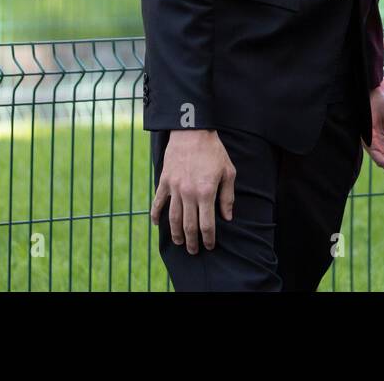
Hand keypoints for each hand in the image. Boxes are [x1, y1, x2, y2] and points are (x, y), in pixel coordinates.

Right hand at [149, 129, 236, 253]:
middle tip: (194, 250)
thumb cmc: (214, 152)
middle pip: (188, 225)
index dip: (208, 238)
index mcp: (206, 193)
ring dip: (175, 233)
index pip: (206, 224)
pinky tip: (157, 224)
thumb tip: (227, 217)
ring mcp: (174, 188)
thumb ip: (227, 196)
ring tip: (179, 243)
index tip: (209, 246)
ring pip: (173, 218)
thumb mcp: (228, 172)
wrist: (192, 132)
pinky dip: (156, 215)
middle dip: (192, 241)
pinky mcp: (164, 181)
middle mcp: (189, 194)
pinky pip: (158, 202)